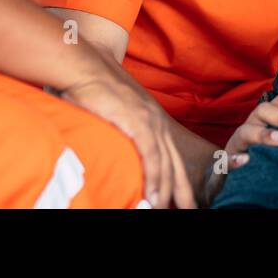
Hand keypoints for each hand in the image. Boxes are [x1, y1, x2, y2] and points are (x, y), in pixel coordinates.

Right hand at [58, 44, 196, 207]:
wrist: (85, 67)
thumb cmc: (93, 91)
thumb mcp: (114, 114)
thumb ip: (121, 132)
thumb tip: (115, 151)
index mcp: (152, 120)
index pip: (170, 155)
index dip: (178, 179)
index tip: (183, 198)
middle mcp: (156, 122)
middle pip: (175, 163)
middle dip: (184, 190)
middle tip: (191, 210)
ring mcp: (149, 122)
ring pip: (166, 165)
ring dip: (168, 192)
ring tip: (168, 211)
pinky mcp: (137, 123)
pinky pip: (152, 157)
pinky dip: (155, 179)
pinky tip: (157, 197)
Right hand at [203, 91, 277, 201]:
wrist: (229, 173)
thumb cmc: (263, 152)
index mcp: (267, 116)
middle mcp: (252, 124)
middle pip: (264, 110)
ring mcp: (238, 143)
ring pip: (246, 131)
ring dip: (264, 134)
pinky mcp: (225, 162)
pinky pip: (227, 159)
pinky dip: (235, 160)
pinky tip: (245, 162)